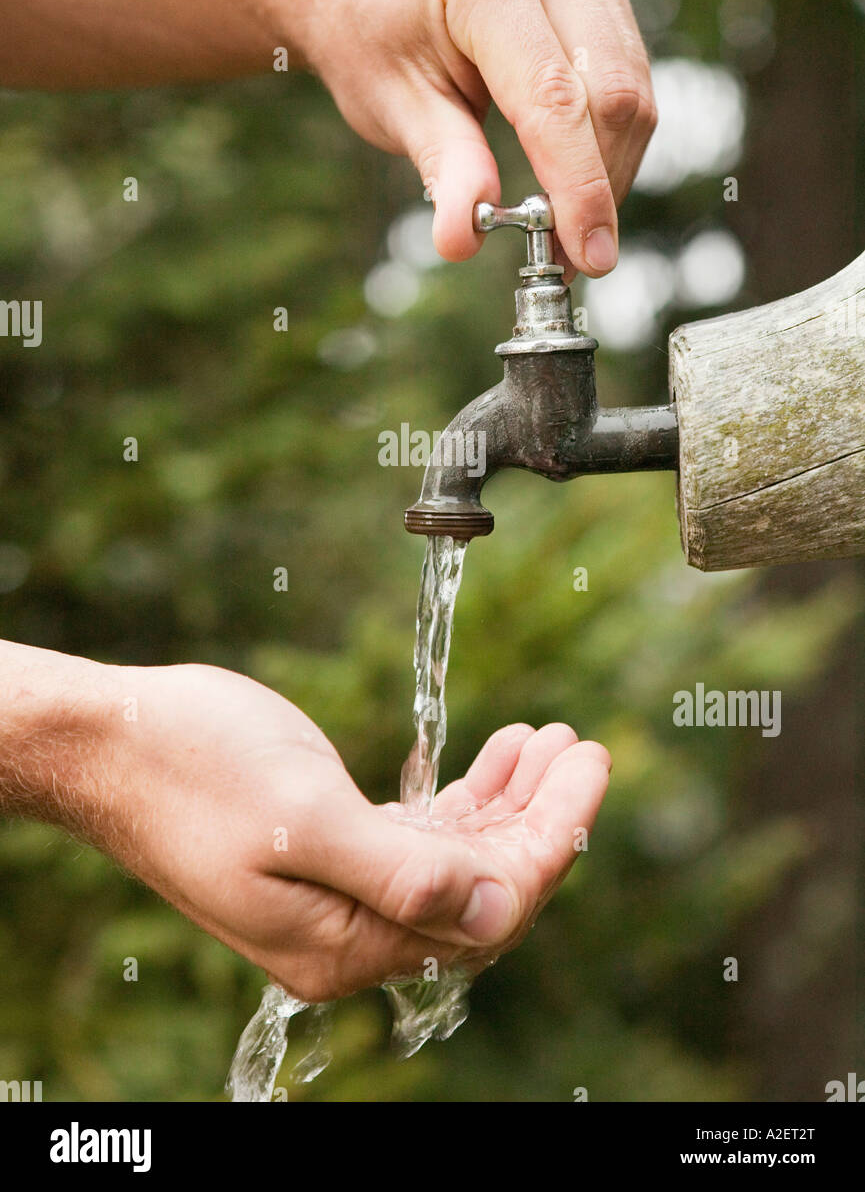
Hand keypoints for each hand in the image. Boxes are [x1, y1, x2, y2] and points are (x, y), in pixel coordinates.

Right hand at [76, 663, 610, 1000]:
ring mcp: (340, 895)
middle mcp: (349, 933)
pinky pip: (423, 838)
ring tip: (549, 740)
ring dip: (510, 802)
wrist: (112, 744)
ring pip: (459, 860)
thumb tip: (500, 908)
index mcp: (344, 943)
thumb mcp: (303, 817)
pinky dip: (468, 798)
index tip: (591, 769)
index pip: (486, 911)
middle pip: (482, 887)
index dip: (550, 842)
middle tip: (583, 747)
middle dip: (541, 819)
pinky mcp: (332, 852)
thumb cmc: (194, 768)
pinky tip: (499, 757)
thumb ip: (404, 871)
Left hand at [297, 0, 656, 279]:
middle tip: (571, 259)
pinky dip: (610, 141)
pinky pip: (629, 77)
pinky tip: (576, 181)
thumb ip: (445, 169)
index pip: (555, 99)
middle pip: (612, 94)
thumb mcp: (393, 107)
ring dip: (611, 171)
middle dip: (600, 187)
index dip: (579, 186)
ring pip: (632, 91)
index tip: (589, 256)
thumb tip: (464, 239)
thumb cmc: (369, 35)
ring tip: (568, 231)